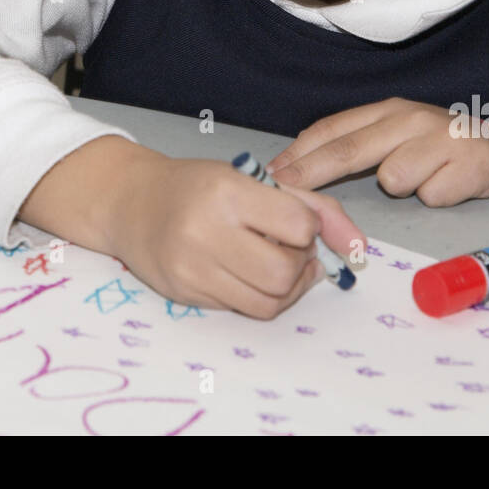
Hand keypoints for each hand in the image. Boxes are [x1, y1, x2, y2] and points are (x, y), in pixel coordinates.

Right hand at [103, 155, 364, 319]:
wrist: (129, 202)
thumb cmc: (196, 185)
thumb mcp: (251, 177)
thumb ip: (312, 205)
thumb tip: (359, 247)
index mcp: (227, 191)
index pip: (298, 226)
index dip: (306, 228)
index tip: (293, 221)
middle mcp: (206, 231)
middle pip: (284, 274)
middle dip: (299, 266)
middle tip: (288, 250)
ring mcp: (192, 268)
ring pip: (267, 303)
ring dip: (284, 289)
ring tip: (273, 265)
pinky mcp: (184, 295)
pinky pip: (241, 310)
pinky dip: (256, 297)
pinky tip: (246, 274)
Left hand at [266, 97, 488, 205]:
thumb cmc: (445, 151)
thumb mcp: (401, 139)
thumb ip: (362, 146)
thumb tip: (303, 168)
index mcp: (391, 111)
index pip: (334, 128)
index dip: (300, 151)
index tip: (272, 172)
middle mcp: (412, 119)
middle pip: (350, 149)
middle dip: (312, 172)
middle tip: (285, 191)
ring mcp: (442, 139)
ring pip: (394, 177)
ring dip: (401, 189)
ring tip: (424, 182)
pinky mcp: (470, 164)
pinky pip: (431, 196)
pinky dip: (436, 200)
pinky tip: (451, 189)